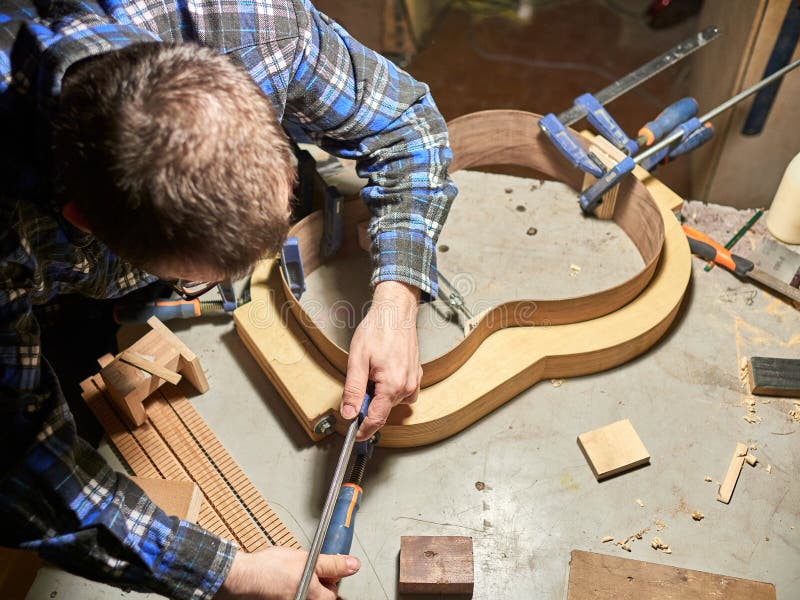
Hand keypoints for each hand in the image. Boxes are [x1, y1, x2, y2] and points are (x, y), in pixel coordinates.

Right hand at [214, 547, 359, 599]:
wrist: (244, 576)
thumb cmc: (271, 569)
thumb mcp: (308, 559)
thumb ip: (332, 564)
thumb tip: (352, 565)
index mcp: (314, 597)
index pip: (332, 591)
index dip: (329, 575)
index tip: (322, 566)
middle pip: (318, 594)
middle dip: (315, 579)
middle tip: (305, 566)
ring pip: (304, 592)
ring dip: (301, 580)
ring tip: (290, 570)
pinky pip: (290, 593)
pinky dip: (289, 585)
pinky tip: (281, 576)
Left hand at [341, 280, 421, 440]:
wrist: (396, 311)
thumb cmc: (378, 329)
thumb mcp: (357, 360)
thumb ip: (352, 389)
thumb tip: (348, 412)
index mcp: (392, 385)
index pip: (376, 419)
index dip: (363, 430)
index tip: (355, 436)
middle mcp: (407, 386)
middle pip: (383, 409)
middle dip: (367, 404)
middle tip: (357, 384)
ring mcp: (414, 380)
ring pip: (393, 401)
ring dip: (379, 395)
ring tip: (371, 373)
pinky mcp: (416, 374)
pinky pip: (403, 391)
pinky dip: (391, 389)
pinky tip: (383, 373)